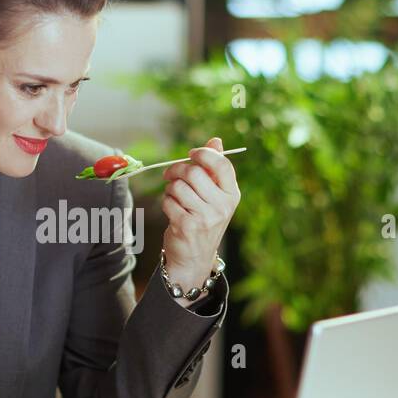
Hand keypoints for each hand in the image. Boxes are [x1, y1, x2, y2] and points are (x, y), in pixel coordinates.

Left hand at [160, 136, 239, 303]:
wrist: (194, 258)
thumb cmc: (203, 220)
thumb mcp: (214, 196)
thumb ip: (214, 168)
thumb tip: (216, 140)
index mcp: (232, 195)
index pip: (222, 164)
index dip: (204, 153)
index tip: (191, 154)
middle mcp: (222, 206)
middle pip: (194, 172)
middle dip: (177, 169)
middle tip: (170, 174)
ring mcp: (206, 217)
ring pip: (178, 186)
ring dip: (170, 188)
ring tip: (174, 197)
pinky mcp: (187, 226)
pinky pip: (168, 201)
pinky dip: (166, 202)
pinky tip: (172, 210)